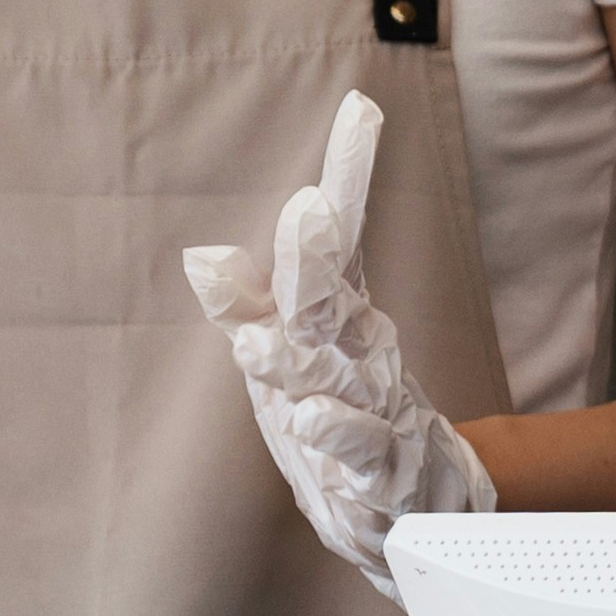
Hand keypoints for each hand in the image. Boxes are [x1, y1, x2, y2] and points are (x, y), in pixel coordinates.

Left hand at [183, 94, 494, 589]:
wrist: (410, 504)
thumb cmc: (341, 420)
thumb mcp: (288, 361)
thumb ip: (248, 310)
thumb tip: (204, 257)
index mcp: (340, 318)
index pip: (341, 238)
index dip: (351, 172)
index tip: (361, 111)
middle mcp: (361, 352)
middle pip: (334, 297)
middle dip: (319, 257)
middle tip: (310, 210)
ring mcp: (376, 408)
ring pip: (341, 375)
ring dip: (304, 354)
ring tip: (259, 343)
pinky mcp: (381, 468)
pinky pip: (361, 450)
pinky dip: (338, 435)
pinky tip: (311, 421)